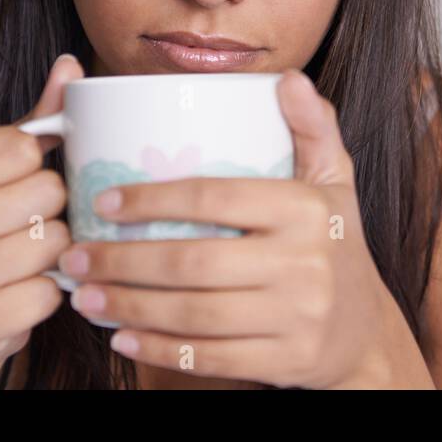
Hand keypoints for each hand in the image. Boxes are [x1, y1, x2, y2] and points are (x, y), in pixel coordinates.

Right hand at [0, 52, 82, 363]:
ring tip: (20, 260)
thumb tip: (72, 64)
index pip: (23, 148)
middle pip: (48, 193)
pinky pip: (51, 292)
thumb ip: (35, 120)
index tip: (14, 185)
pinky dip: (46, 294)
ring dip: (52, 253)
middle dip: (49, 211)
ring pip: (57, 241)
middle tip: (20, 228)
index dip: (35, 166)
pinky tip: (17, 294)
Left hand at [60, 68, 396, 388]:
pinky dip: (159, 350)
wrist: (365, 333)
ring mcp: (296, 318)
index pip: (216, 197)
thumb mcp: (336, 181)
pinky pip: (210, 358)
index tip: (103, 202)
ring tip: (85, 295)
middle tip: (75, 254)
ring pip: (195, 314)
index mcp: (307, 209)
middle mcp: (305, 263)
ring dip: (129, 306)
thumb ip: (313, 127)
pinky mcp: (286, 363)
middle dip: (123, 261)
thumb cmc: (334, 244)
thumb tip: (288, 79)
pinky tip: (122, 337)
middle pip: (194, 262)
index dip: (153, 200)